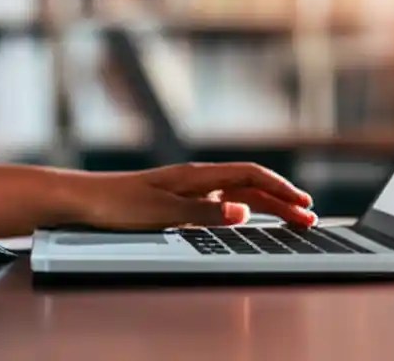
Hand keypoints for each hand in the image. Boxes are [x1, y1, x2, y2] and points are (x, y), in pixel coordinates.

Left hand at [69, 162, 315, 229]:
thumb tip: (244, 211)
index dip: (280, 189)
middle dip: (282, 200)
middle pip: (249, 185)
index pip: (250, 175)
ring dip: (266, 205)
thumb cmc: (118, 205)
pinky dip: (244, 209)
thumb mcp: (163, 212)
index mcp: (195, 175)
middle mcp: (195, 178)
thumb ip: (205, 212)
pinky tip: (250, 218)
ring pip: (237, 194)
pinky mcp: (177, 201)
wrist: (83, 200)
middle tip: (309, 218)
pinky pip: (221, 202)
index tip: (304, 204)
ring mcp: (188, 189)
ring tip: (291, 219)